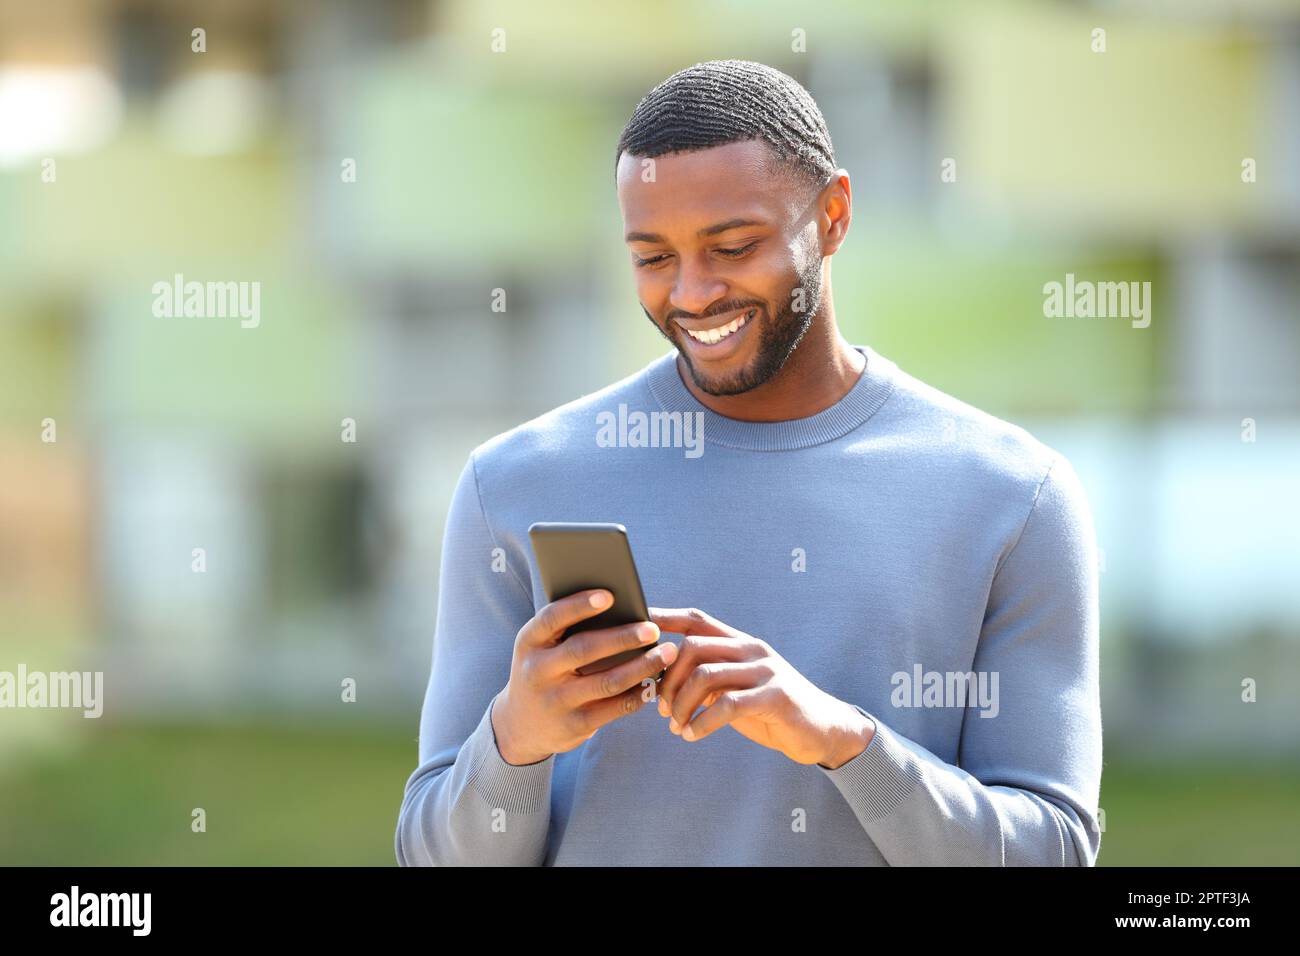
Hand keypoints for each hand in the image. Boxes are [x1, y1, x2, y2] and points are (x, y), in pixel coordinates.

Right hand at [491, 589, 678, 764]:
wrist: (521, 726)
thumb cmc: (544, 671)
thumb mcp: (542, 648)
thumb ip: (568, 630)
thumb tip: (622, 607)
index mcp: (529, 642)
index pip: (552, 618)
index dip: (580, 606)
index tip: (610, 596)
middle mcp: (537, 671)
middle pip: (584, 649)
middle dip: (623, 638)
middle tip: (652, 629)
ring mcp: (555, 701)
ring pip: (607, 681)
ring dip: (641, 666)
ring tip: (666, 653)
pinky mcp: (574, 726)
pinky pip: (614, 708)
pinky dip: (638, 693)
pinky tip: (654, 681)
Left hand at [650, 607, 873, 767]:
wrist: (820, 729)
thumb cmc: (769, 709)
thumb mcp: (736, 688)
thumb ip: (707, 678)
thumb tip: (661, 680)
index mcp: (740, 643)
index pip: (697, 621)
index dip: (665, 619)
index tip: (636, 624)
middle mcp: (751, 650)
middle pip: (693, 647)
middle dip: (668, 678)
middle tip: (660, 707)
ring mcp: (765, 671)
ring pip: (705, 675)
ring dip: (681, 703)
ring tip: (676, 725)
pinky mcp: (774, 697)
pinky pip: (726, 705)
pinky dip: (702, 723)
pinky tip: (693, 736)